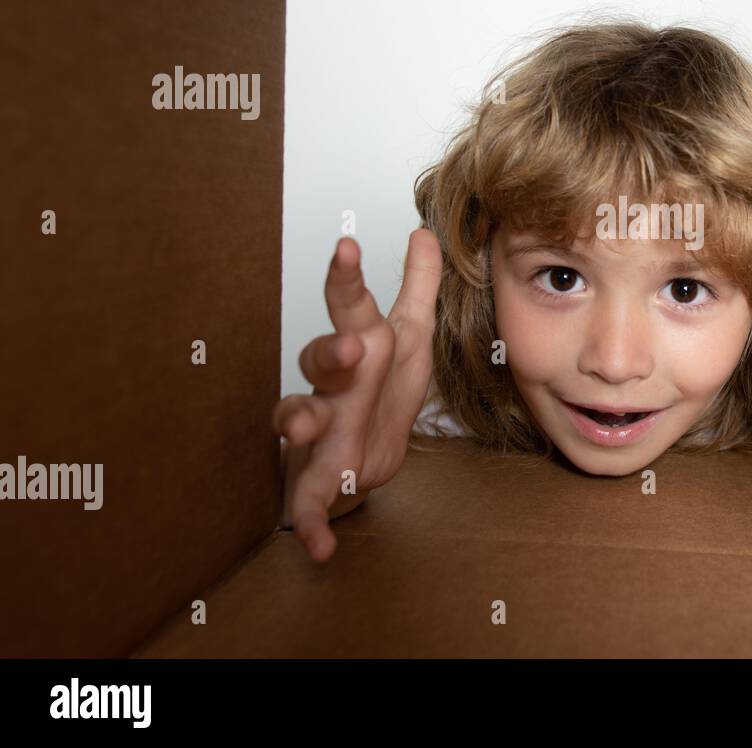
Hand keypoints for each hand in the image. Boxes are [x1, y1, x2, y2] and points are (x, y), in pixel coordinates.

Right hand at [273, 229, 441, 562]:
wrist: (363, 458)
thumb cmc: (380, 390)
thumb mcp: (408, 336)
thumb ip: (416, 285)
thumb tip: (423, 232)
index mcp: (358, 348)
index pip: (349, 308)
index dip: (346, 279)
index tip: (347, 246)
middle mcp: (331, 385)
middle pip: (320, 359)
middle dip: (331, 351)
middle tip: (352, 346)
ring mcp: (319, 431)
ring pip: (299, 417)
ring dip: (299, 421)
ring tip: (303, 428)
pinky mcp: (318, 478)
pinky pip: (307, 500)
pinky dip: (308, 523)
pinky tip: (317, 547)